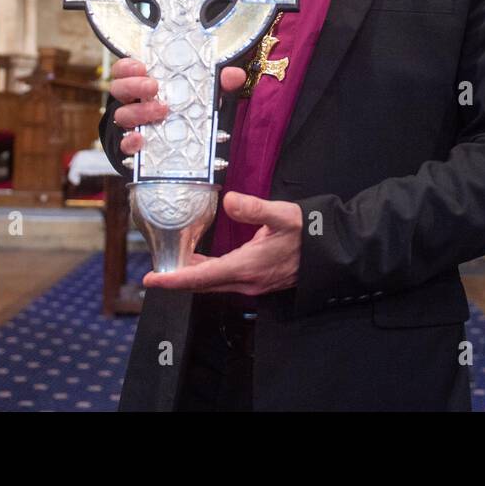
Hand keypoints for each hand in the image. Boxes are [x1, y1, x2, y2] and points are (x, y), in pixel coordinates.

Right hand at [110, 57, 245, 154]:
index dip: (127, 66)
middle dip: (133, 85)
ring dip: (138, 112)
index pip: (124, 69)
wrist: (187, 142)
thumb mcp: (205, 91)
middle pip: (119, 89)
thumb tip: (234, 75)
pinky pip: (124, 144)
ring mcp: (133, 123)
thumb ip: (219, 81)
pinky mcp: (135, 145)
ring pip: (121, 115)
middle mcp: (134, 101)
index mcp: (144, 81)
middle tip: (154, 87)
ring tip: (161, 111)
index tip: (143, 66)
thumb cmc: (189, 105)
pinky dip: (130, 142)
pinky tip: (140, 140)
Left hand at [142, 191, 301, 293]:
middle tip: (154, 275)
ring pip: (214, 284)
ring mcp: (253, 284)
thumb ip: (255, 208)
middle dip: (177, 280)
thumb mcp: (283, 214)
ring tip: (173, 265)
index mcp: (247, 266)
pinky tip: (202, 263)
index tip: (152, 281)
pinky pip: (225, 281)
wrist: (331, 251)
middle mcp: (247, 281)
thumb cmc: (309, 232)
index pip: (202, 277)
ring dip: (193, 277)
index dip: (174, 279)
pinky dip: (208, 274)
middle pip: (203, 285)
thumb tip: (229, 200)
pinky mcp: (259, 281)